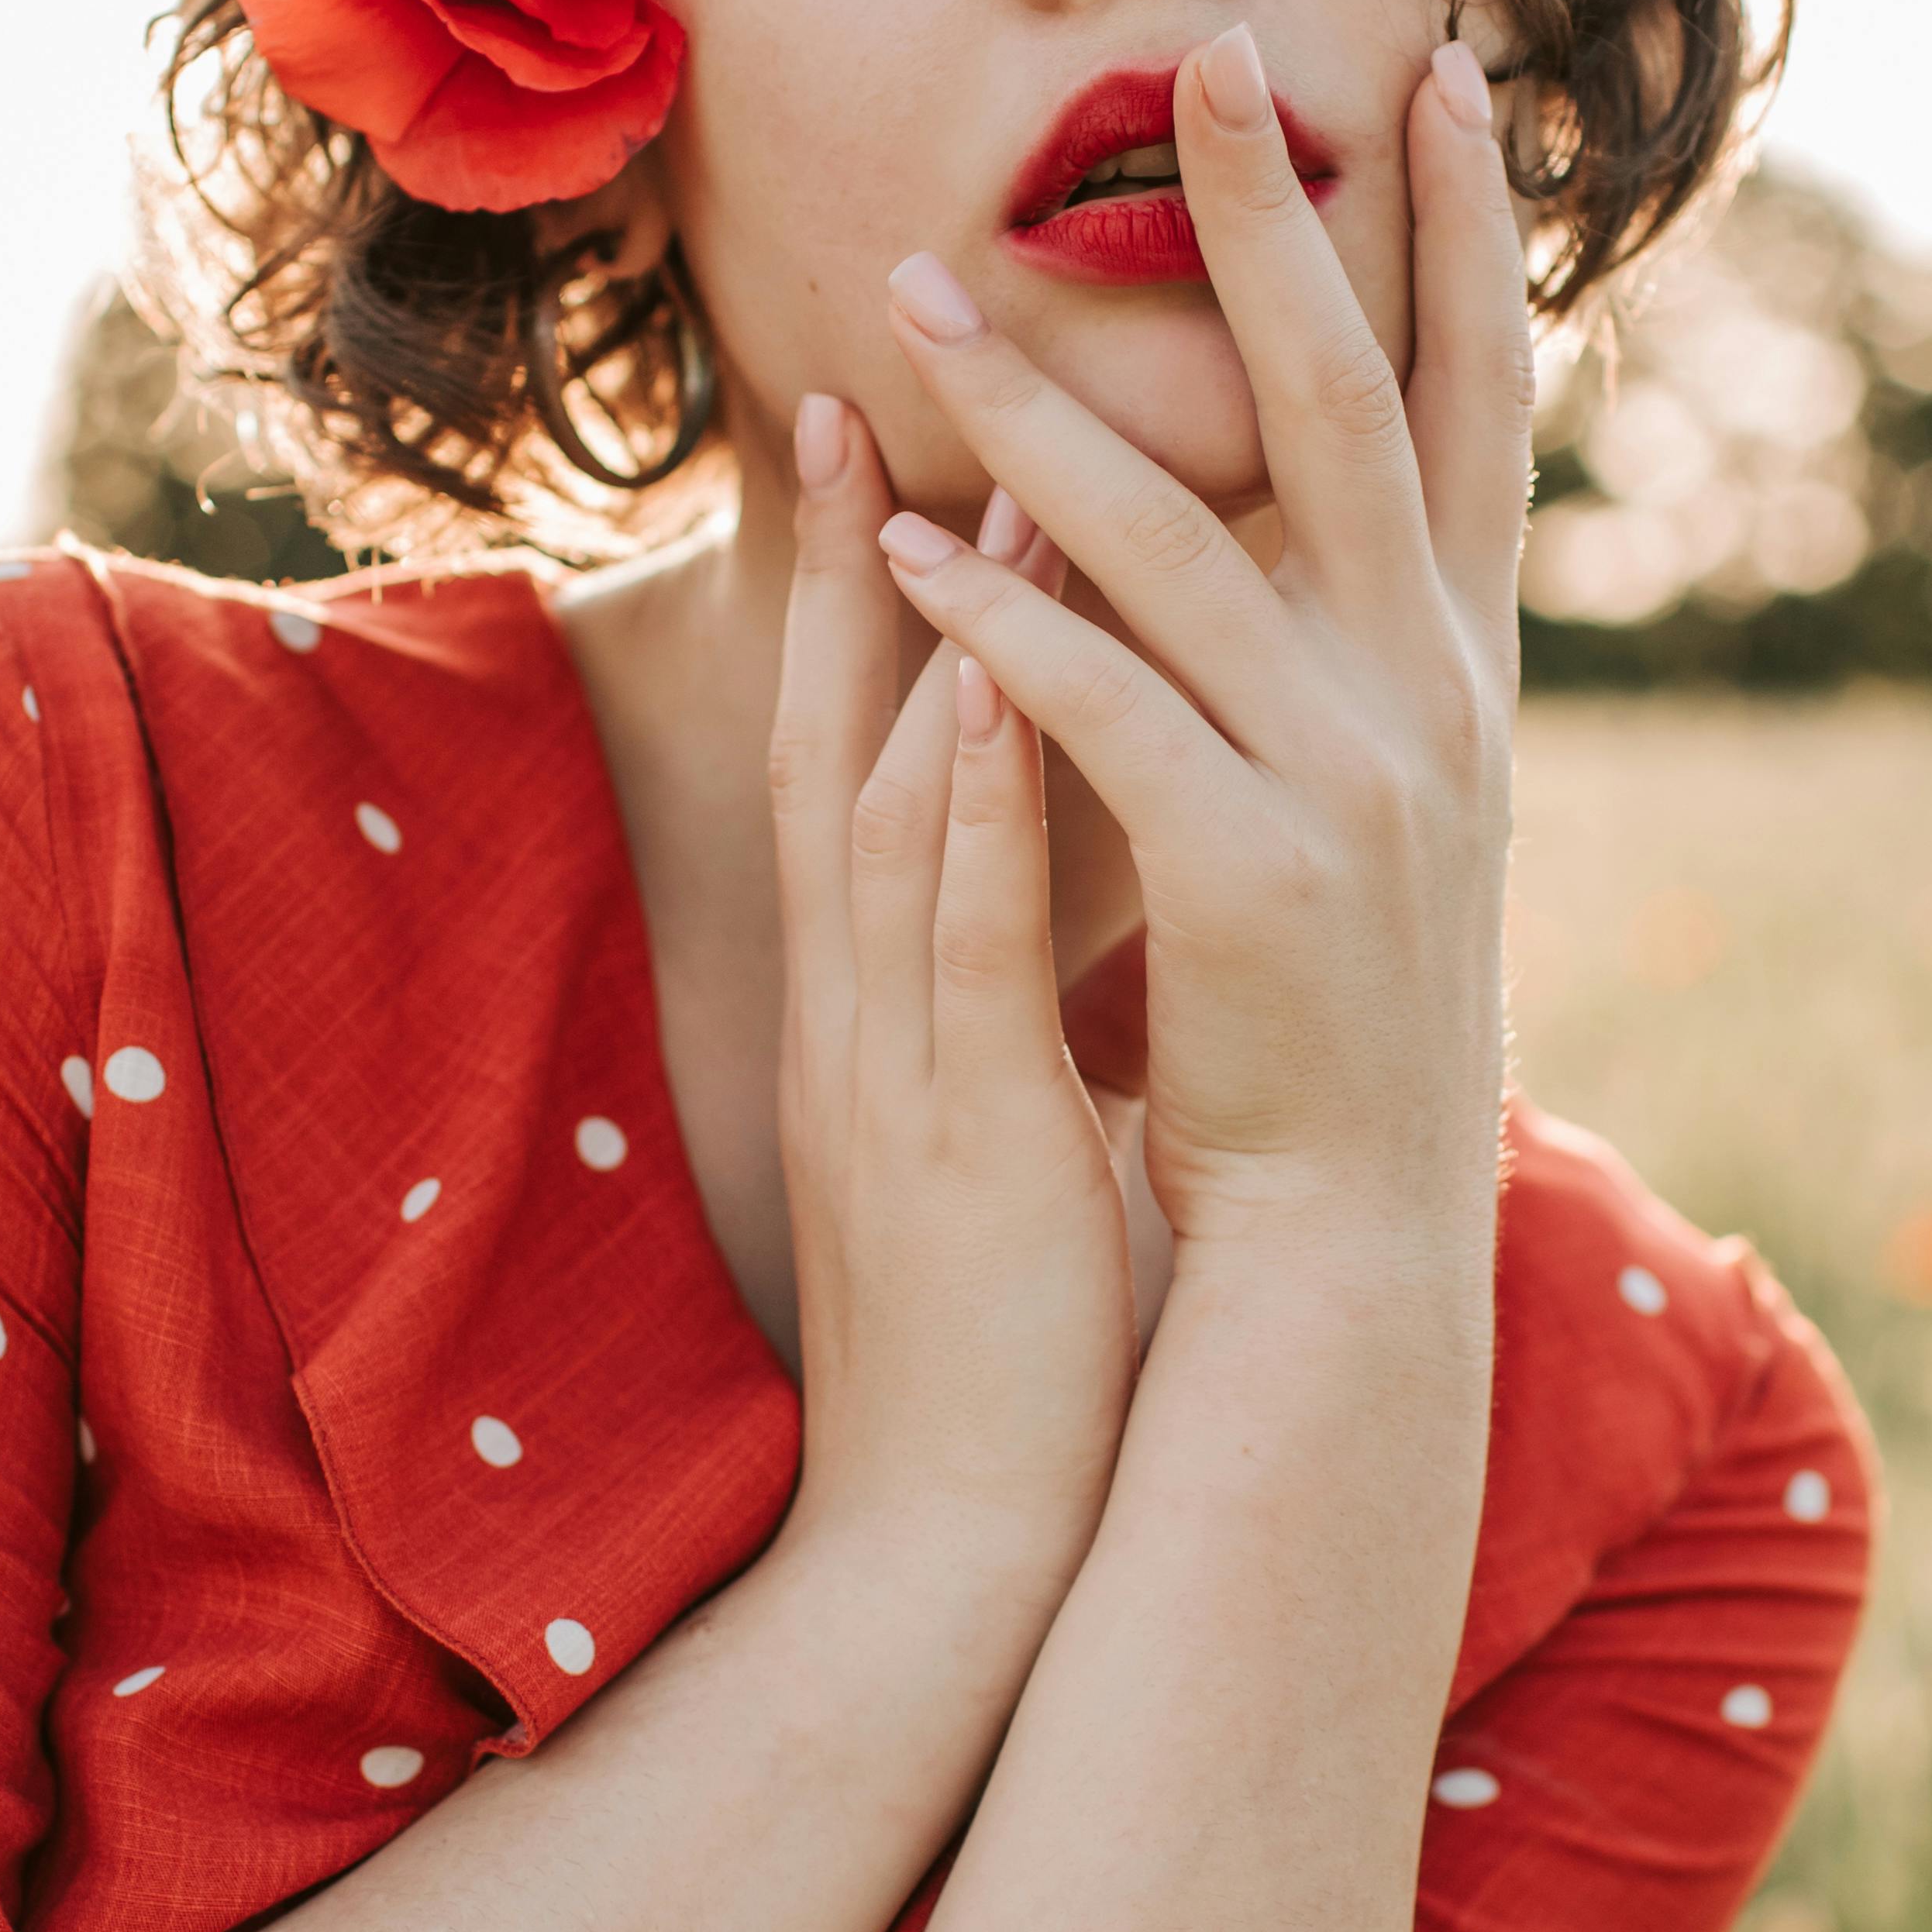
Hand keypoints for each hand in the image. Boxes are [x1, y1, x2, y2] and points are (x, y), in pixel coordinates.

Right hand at [768, 395, 1136, 1619]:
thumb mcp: (1002, 1155)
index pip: (855, 773)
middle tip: (874, 378)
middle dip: (852, 565)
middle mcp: (857, 1016)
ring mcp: (892, 1068)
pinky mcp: (958, 1133)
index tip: (894, 454)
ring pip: (894, 810)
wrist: (951, 1553)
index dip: (862, 612)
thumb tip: (1092, 953)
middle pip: (838, 745)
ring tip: (982, 471)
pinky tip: (1022, 690)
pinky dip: (989, 807)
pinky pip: (965, 941)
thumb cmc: (999, 1363)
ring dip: (936, 643)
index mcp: (869, 1020)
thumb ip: (1022, 1039)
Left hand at [872, 29, 1529, 1270]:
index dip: (1472, 234)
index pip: (1481, 401)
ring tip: (915, 293)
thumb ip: (1363, 652)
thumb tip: (1342, 508)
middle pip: (1354, 405)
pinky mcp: (1251, 873)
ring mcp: (1352, 781)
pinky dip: (997, 624)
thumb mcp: (1379, 797)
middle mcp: (1433, 694)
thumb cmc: (1332, 1012)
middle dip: (1279, 223)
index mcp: (1464, 663)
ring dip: (1038, 407)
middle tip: (1207, 59)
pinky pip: (1102, 709)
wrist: (1347, 1229)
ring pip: (1181, 542)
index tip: (1449, 70)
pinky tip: (904, 550)